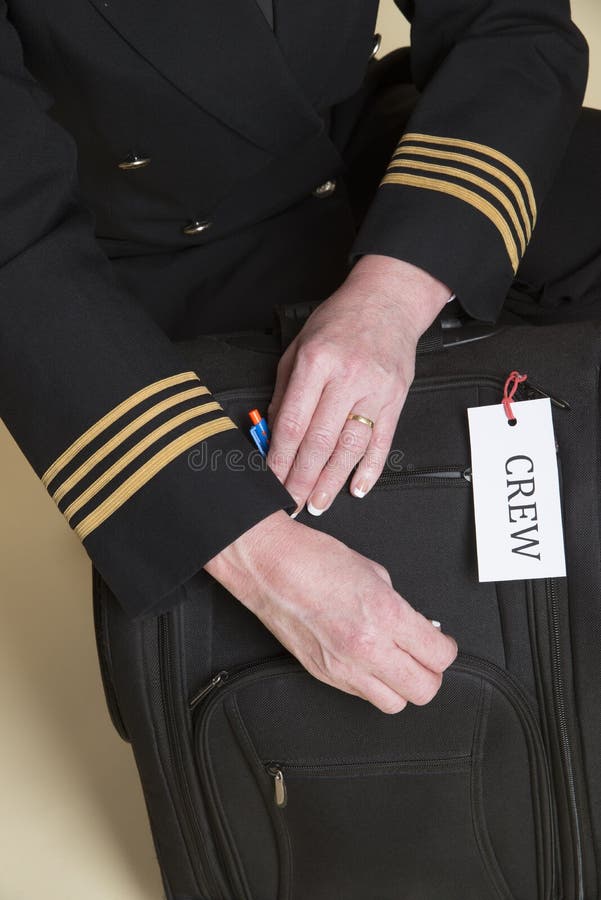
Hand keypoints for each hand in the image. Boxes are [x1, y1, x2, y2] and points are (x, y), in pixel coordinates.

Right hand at [205, 511, 457, 712]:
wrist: (269, 566)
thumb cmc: (314, 560)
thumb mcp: (374, 572)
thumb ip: (399, 605)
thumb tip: (414, 625)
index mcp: (386, 616)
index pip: (440, 656)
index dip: (446, 648)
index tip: (441, 642)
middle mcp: (366, 649)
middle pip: (423, 691)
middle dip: (431, 673)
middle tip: (425, 657)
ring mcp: (342, 667)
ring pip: (393, 703)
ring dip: (401, 685)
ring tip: (396, 663)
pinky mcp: (322, 674)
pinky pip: (360, 694)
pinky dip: (371, 683)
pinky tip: (366, 660)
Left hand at [267, 255, 451, 514]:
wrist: (387, 301)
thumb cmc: (339, 322)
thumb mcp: (298, 347)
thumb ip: (284, 392)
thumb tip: (271, 435)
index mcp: (316, 362)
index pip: (293, 422)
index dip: (279, 458)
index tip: (269, 481)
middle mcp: (347, 376)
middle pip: (321, 440)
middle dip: (302, 478)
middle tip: (290, 503)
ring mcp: (376, 389)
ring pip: (351, 446)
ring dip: (332, 480)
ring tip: (317, 502)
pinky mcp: (397, 398)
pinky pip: (382, 441)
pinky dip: (371, 469)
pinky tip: (357, 488)